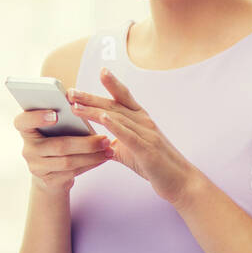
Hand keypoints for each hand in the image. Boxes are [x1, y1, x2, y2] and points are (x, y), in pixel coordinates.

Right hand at [14, 108, 113, 195]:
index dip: (37, 117)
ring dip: (91, 155)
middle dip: (85, 142)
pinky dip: (90, 164)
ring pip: (67, 161)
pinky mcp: (47, 180)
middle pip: (57, 145)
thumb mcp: (53, 128)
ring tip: (108, 148)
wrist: (51, 174)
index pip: (22, 121)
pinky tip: (102, 158)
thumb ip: (61, 117)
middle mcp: (28, 148)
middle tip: (105, 138)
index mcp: (26, 129)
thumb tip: (81, 103)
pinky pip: (72, 173)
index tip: (55, 114)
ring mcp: (36, 166)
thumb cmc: (56, 141)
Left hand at [68, 66, 201, 206]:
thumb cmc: (155, 164)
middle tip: (71, 91)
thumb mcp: (130, 150)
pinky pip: (128, 135)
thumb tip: (97, 143)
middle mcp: (144, 122)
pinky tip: (102, 118)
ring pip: (117, 118)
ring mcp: (147, 134)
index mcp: (140, 119)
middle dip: (91, 97)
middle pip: (114, 105)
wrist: (180, 182)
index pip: (124, 97)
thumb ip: (114, 142)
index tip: (100, 71)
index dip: (112, 83)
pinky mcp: (147, 150)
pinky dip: (114, 126)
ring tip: (76, 106)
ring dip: (95, 111)